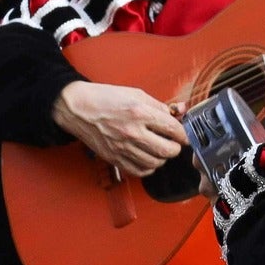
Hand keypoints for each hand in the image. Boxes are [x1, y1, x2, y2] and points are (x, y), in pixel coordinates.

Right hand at [51, 81, 185, 176]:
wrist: (78, 109)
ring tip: (160, 149)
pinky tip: (148, 158)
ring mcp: (123, 148)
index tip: (185, 135)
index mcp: (139, 112)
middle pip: (167, 150)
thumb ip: (159, 105)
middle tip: (174, 142)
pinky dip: (148, 167)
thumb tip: (179, 111)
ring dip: (162, 158)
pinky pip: (140, 171)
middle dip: (175, 147)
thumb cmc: (105, 98)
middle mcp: (132, 132)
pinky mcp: (115, 158)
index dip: (184, 134)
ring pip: (155, 163)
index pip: (172, 129)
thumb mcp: (136, 94)